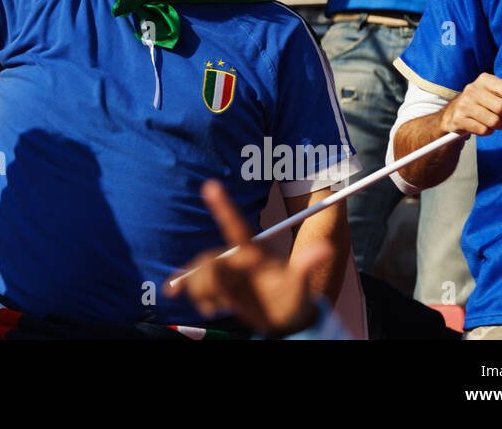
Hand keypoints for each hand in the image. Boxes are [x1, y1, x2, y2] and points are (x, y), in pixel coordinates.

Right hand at [164, 180, 328, 334]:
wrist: (280, 316)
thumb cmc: (290, 295)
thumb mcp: (298, 284)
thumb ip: (306, 264)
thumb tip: (328, 248)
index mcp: (252, 252)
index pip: (237, 226)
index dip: (224, 206)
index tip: (211, 185)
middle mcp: (235, 257)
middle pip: (210, 259)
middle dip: (208, 279)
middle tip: (218, 302)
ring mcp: (224, 270)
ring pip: (199, 271)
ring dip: (198, 289)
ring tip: (212, 307)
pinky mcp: (215, 284)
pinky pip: (192, 280)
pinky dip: (182, 285)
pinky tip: (173, 292)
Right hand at [437, 73, 501, 136]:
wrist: (452, 113)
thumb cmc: (481, 103)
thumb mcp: (492, 93)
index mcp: (484, 80)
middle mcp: (472, 89)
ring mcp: (464, 104)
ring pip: (495, 121)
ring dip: (501, 125)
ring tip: (498, 122)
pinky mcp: (459, 119)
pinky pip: (484, 130)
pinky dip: (488, 131)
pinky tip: (483, 125)